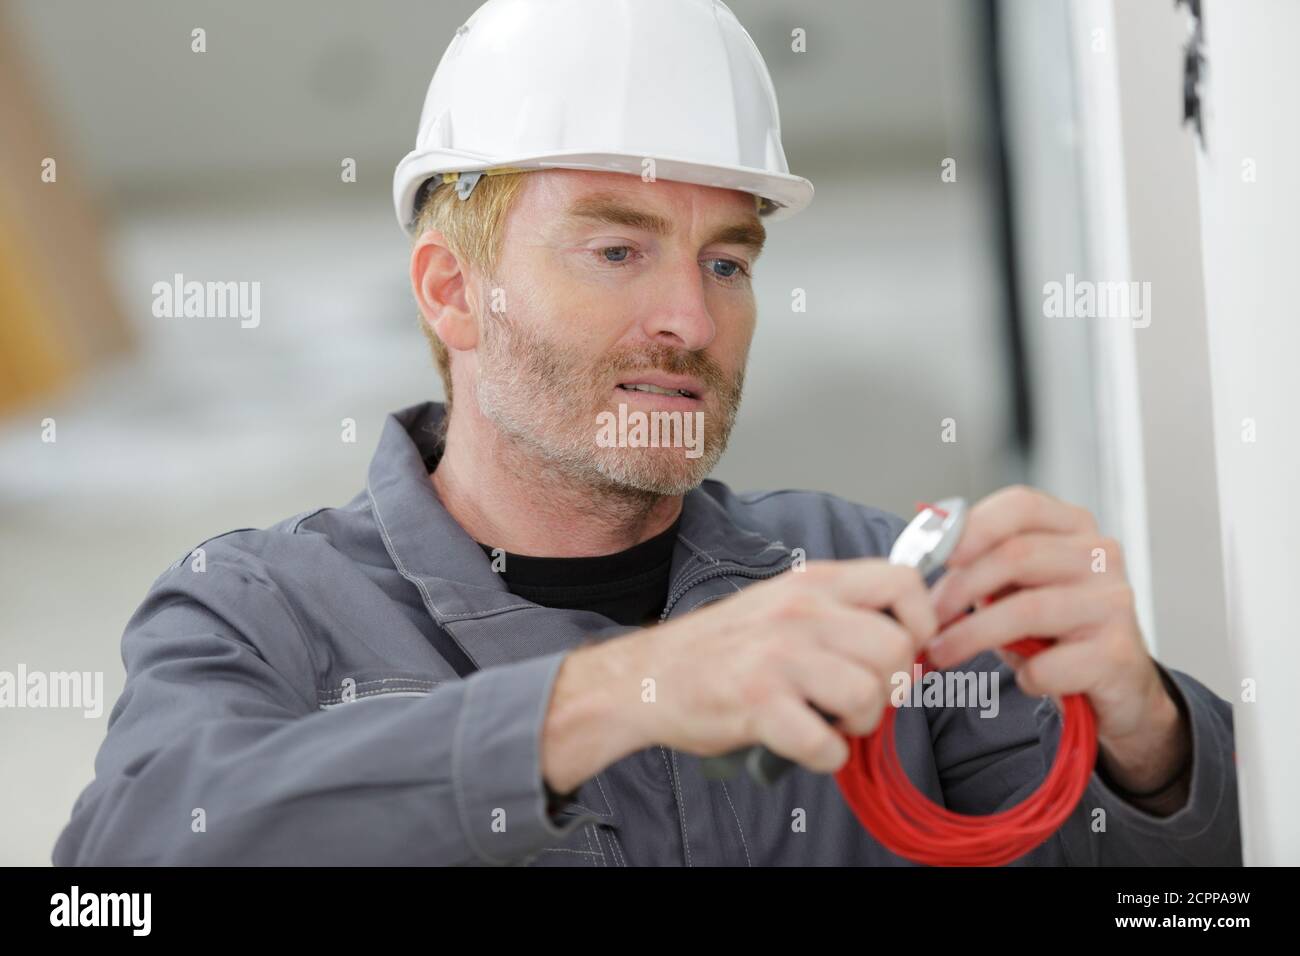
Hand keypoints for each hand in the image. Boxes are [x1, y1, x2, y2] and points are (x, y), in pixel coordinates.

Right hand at [544, 559, 938, 791]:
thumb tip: (907, 640)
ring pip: (870, 695)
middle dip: (889, 687)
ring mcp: (779, 656)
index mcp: (812, 582)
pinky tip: (804, 744)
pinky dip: (825, 756)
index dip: (920, 620)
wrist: (649, 677)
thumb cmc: (723, 646)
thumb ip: (841, 611)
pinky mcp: (758, 704)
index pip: (903, 581)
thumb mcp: (784, 603)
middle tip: (856, 697)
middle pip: (896, 649)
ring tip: (828, 720)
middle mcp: (800, 611)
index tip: (907, 648)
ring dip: (858, 723)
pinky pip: (828, 744)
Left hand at [926, 485, 1189, 798]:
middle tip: (928, 618)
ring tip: (941, 652)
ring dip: (972, 634)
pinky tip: (1025, 679)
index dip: (972, 526)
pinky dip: (1025, 675)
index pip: (1020, 506)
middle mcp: (1100, 556)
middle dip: (960, 588)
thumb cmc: (1059, 632)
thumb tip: (917, 572)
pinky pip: (1050, 664)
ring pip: (1027, 609)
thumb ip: (981, 570)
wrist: (1121, 686)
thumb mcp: (1019, 589)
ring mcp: (1113, 603)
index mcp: (1073, 528)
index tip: (935, 555)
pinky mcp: (1117, 654)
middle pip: (1016, 556)